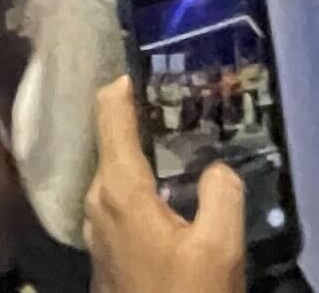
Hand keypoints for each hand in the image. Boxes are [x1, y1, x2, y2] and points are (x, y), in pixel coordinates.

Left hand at [83, 80, 245, 292]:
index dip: (130, 81)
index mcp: (117, 188)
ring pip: (121, 173)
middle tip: (192, 105)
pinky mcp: (107, 251)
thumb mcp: (219, 247)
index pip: (110, 110)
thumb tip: (216, 168)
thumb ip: (221, 193)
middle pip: (116, 140)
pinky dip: (148, 187)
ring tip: (193, 145)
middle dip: (150, 120)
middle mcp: (97, 200)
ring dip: (152, 157)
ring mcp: (98, 229)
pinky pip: (124, 202)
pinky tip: (181, 194)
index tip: (159, 66)